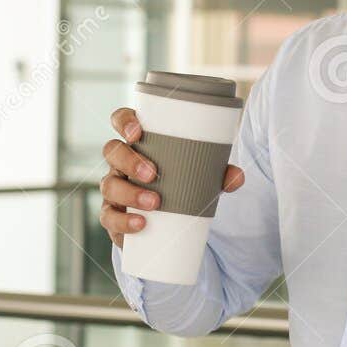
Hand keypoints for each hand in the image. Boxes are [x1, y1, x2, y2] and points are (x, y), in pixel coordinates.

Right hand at [99, 107, 243, 247]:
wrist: (166, 222)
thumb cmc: (180, 183)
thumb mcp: (199, 175)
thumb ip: (218, 173)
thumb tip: (237, 177)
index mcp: (138, 143)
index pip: (120, 121)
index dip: (123, 121)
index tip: (137, 132)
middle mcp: (120, 163)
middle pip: (111, 151)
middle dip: (129, 160)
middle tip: (153, 174)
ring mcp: (114, 188)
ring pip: (109, 185)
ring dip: (129, 193)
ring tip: (154, 203)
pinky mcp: (114, 215)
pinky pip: (109, 217)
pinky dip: (123, 222)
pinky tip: (140, 225)